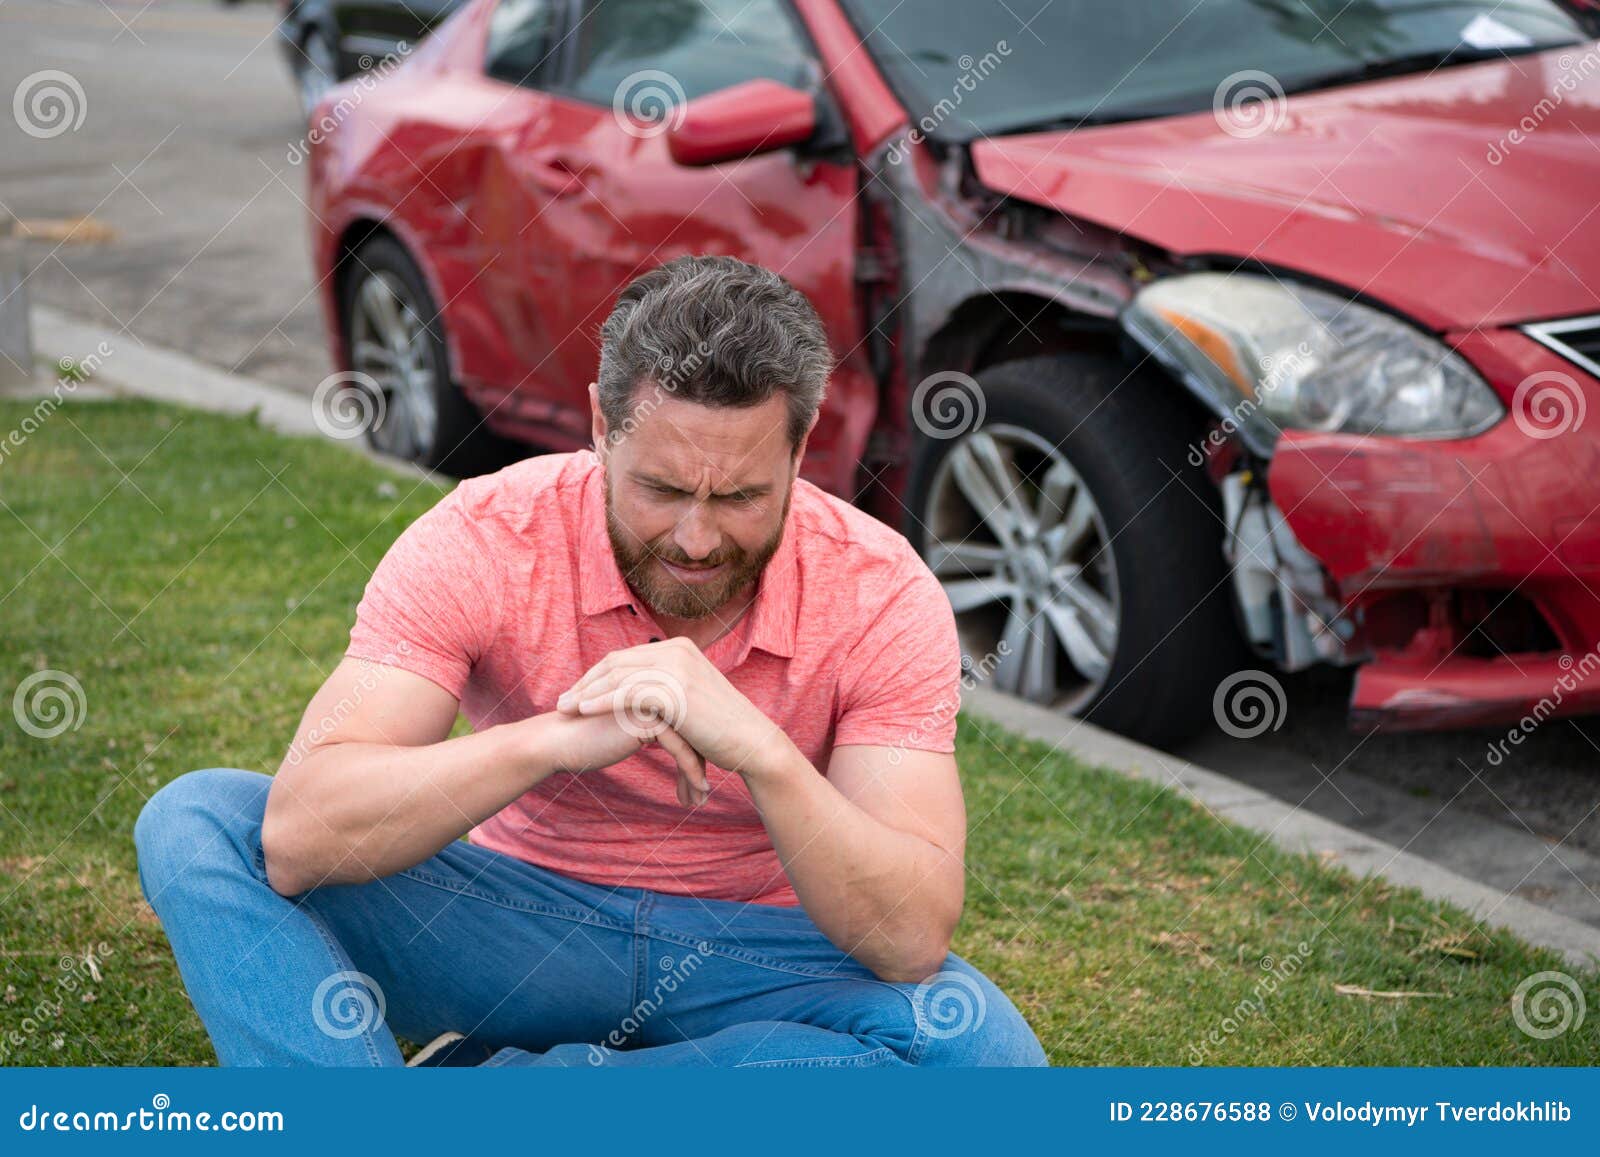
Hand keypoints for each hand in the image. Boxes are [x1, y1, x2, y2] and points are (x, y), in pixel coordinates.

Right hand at [532, 709, 710, 807]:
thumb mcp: (627, 732)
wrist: (558, 740)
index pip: (689, 723)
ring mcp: (656, 703)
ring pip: (691, 740)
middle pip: (693, 731)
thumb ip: (650, 731)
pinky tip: (696, 792)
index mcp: (656, 690)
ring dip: (698, 773)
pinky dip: (691, 773)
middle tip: (705, 794)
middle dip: (702, 764)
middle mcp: (659, 692)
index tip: (701, 782)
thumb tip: (678, 747)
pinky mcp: (650, 719)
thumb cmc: (587, 740)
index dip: (697, 753)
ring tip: (701, 800)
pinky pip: (681, 749)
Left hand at [554, 637, 789, 781]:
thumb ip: (668, 686)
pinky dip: (601, 701)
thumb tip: (644, 696)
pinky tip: (583, 712)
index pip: (626, 657)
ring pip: (618, 676)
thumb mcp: (692, 696)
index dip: (597, 675)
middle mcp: (676, 650)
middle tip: (562, 702)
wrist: (750, 740)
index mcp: (678, 647)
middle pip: (617, 662)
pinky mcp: (675, 690)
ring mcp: (676, 668)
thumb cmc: (721, 726)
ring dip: (586, 693)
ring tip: (565, 709)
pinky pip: (627, 693)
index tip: (576, 694)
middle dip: (585, 682)